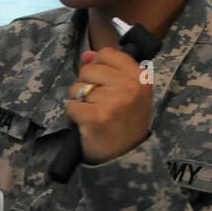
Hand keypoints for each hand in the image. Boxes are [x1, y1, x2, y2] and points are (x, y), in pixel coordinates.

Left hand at [66, 48, 152, 163]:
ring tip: (93, 114)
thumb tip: (86, 54)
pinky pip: (71, 105)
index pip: (107, 54)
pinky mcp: (96, 117)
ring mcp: (113, 102)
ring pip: (77, 88)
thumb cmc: (125, 121)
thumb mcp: (126, 91)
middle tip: (98, 103)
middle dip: (86, 85)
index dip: (97, 67)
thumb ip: (107, 68)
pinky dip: (73, 116)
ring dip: (79, 102)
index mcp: (140, 77)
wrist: (126, 156)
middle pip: (88, 69)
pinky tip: (85, 124)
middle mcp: (130, 87)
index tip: (104, 83)